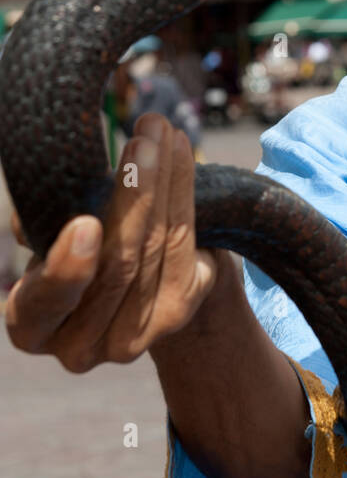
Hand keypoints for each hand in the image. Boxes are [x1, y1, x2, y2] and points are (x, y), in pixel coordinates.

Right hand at [5, 114, 227, 370]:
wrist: (129, 272)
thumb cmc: (74, 243)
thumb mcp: (49, 234)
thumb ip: (46, 223)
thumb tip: (51, 199)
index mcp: (32, 324)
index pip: (45, 302)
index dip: (68, 267)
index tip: (86, 222)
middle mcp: (80, 346)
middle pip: (116, 266)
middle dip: (133, 193)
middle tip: (142, 140)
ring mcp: (132, 338)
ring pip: (155, 248)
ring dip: (163, 179)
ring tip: (160, 131)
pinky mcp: (176, 312)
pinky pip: (184, 243)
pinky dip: (183, 189)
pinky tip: (179, 151)